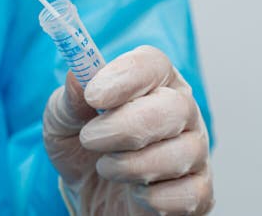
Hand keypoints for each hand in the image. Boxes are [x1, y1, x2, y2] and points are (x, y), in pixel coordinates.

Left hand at [43, 46, 213, 214]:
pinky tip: (134, 192)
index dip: (126, 77)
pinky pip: (188, 194)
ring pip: (182, 153)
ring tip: (105, 167)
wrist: (87, 194)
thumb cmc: (79, 145)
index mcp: (150, 80)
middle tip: (90, 139)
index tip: (94, 96)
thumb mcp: (61, 120)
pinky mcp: (200, 190)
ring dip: (132, 165)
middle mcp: (180, 109)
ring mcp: (195, 150)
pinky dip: (152, 197)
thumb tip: (76, 77)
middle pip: (174, 107)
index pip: (153, 63)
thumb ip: (69, 100)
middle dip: (126, 127)